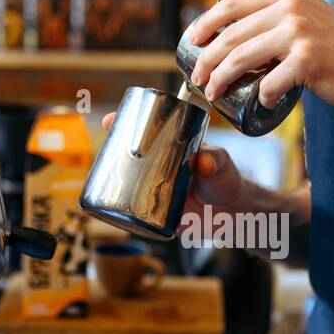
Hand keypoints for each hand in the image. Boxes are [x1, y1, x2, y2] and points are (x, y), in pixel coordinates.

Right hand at [101, 112, 245, 219]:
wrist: (232, 212)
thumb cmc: (225, 180)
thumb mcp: (220, 164)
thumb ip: (215, 162)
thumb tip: (202, 162)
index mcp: (170, 147)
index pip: (144, 131)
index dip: (125, 124)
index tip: (111, 119)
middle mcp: (158, 166)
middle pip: (127, 155)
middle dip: (111, 149)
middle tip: (105, 147)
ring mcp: (154, 189)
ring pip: (125, 183)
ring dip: (110, 179)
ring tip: (101, 175)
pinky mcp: (155, 214)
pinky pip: (132, 212)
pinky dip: (118, 211)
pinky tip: (106, 208)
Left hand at [186, 0, 333, 113]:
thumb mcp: (308, 19)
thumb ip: (276, 20)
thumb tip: (235, 39)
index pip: (231, 4)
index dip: (205, 23)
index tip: (192, 41)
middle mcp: (290, 7)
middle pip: (230, 34)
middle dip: (207, 59)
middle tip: (198, 78)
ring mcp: (298, 32)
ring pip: (241, 58)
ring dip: (222, 80)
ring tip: (215, 94)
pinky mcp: (307, 60)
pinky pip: (268, 84)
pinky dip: (261, 97)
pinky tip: (264, 103)